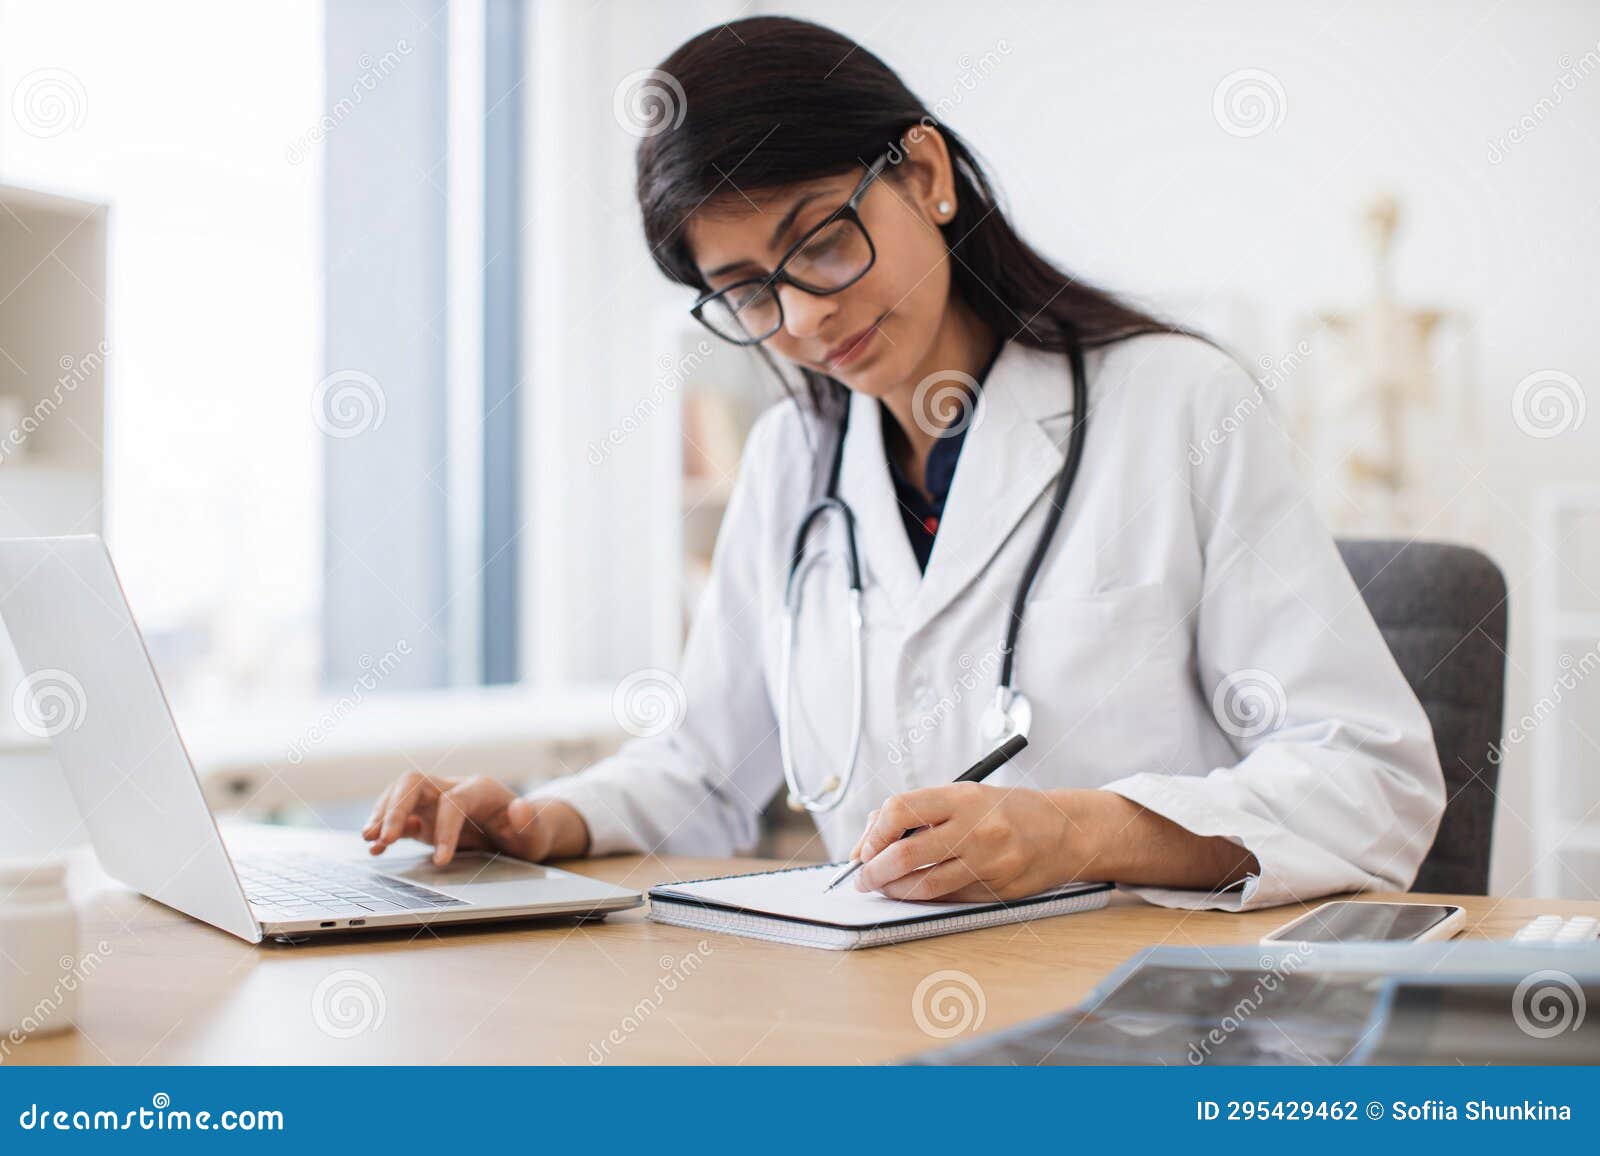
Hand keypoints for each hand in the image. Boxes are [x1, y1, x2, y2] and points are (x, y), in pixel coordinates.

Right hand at [361, 772, 589, 865]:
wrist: (522, 832)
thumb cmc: (530, 833)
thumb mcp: (538, 834)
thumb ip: (531, 823)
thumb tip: (520, 807)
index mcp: (481, 790)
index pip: (453, 801)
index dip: (444, 828)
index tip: (441, 861)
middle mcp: (454, 788)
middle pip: (415, 783)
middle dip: (396, 808)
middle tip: (383, 838)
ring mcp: (436, 801)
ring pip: (400, 794)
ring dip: (383, 815)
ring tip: (371, 840)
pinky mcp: (426, 818)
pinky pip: (400, 816)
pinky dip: (385, 828)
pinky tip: (376, 846)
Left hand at [849, 783, 1077, 901]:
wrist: (1064, 831)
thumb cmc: (1006, 811)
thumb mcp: (965, 796)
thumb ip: (918, 813)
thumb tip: (868, 843)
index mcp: (963, 797)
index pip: (900, 810)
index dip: (872, 834)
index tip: (863, 849)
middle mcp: (976, 828)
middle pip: (906, 854)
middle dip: (874, 871)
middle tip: (862, 878)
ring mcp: (989, 862)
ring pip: (925, 885)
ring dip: (894, 890)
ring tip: (883, 887)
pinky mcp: (997, 891)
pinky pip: (948, 899)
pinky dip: (923, 898)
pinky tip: (913, 892)